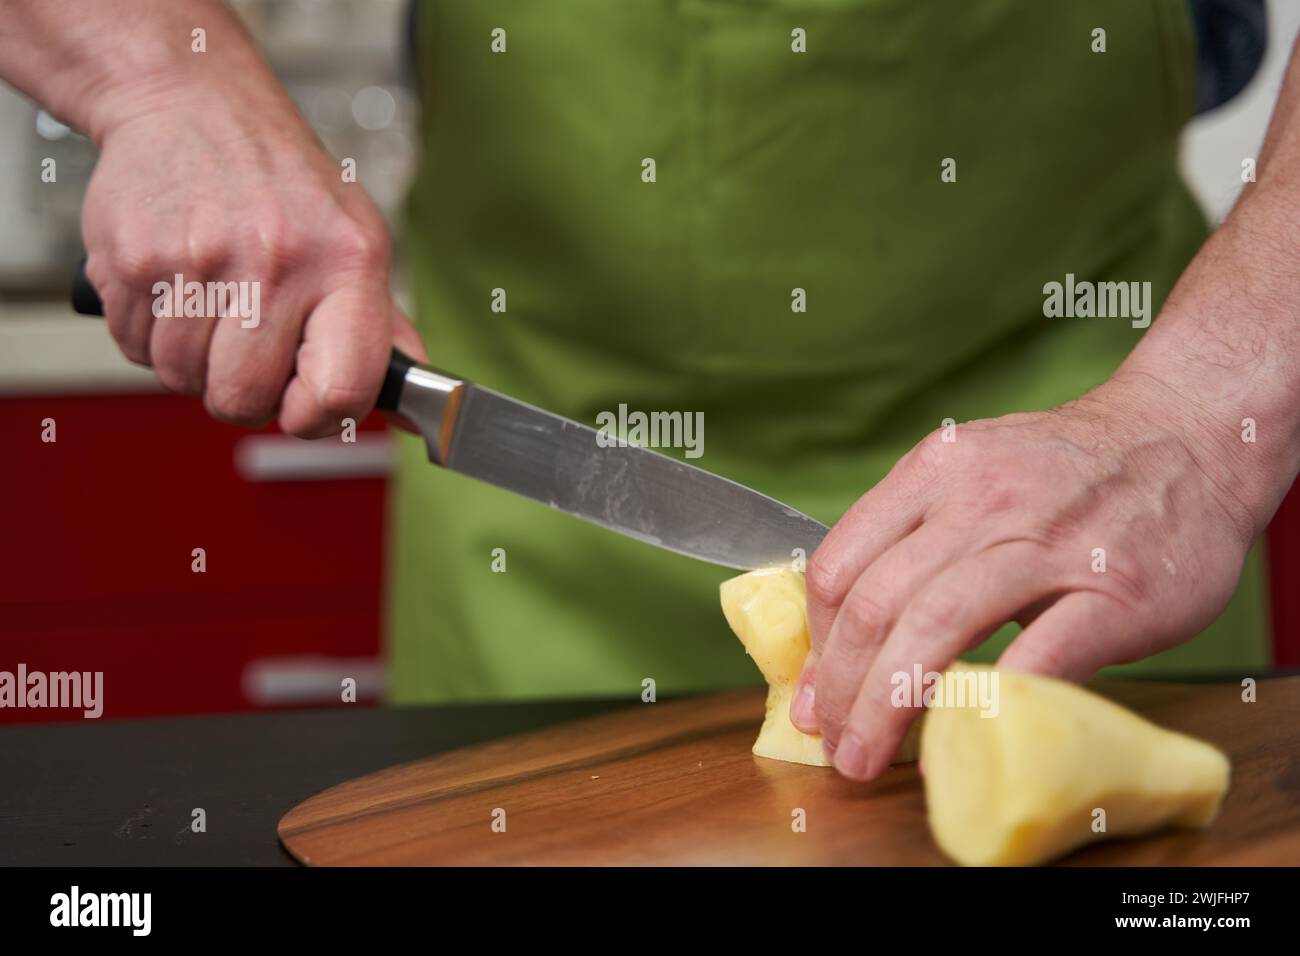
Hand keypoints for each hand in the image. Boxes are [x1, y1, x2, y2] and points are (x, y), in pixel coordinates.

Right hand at [80, 39, 424, 436]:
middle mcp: (275, 262)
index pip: (340, 390)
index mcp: (347, 264)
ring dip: (193, 361)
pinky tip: (176, 290)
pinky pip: (133, 348)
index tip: (304, 407)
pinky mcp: (132, 260)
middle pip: (243, 400)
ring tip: (211, 305)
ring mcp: (198, 262)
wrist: (193, 106)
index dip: (317, 418)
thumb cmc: (283, 186)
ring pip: (182, 380)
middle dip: (244, 391)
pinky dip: (150, 334)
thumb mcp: (357, 240)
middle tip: (248, 348)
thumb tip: (411, 405)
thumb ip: (382, 328)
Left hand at [792, 369, 1258, 780]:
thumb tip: (849, 635)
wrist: (1189, 435)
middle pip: (880, 603)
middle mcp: (982, 498)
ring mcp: (1050, 541)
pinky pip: (1039, 652)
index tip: (815, 695)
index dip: (818, 643)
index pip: (842, 563)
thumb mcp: (975, 472)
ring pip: (939, 626)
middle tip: (836, 743)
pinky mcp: (1116, 589)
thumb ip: (915, 536)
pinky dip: (987, 701)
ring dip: (889, 704)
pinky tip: (958, 737)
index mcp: (935, 470)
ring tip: (870, 756)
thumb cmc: (1069, 471)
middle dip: (842, 689)